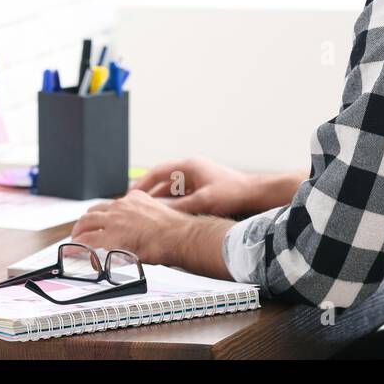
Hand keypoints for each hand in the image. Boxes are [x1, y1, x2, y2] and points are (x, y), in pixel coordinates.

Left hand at [70, 189, 194, 265]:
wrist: (179, 236)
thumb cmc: (176, 231)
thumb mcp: (159, 215)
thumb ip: (147, 219)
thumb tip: (144, 231)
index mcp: (135, 199)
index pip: (112, 205)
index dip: (102, 215)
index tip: (100, 222)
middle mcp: (122, 206)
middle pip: (94, 211)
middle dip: (85, 222)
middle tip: (81, 232)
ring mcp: (114, 220)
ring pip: (86, 223)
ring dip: (78, 233)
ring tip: (74, 241)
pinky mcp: (111, 237)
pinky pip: (87, 242)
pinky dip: (78, 247)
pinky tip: (73, 252)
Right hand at [131, 157, 301, 217]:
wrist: (254, 195)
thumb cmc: (233, 193)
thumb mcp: (203, 201)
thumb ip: (179, 208)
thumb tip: (158, 214)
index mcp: (188, 166)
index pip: (157, 172)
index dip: (141, 183)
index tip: (129, 194)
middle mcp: (190, 170)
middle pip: (162, 182)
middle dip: (148, 194)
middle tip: (133, 206)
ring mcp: (196, 180)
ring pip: (171, 191)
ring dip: (160, 201)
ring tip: (146, 214)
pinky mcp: (201, 189)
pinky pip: (180, 197)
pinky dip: (172, 205)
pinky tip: (165, 217)